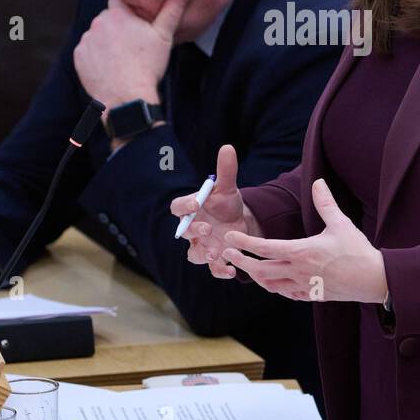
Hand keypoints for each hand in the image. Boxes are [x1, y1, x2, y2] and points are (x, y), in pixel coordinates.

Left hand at [73, 0, 191, 109]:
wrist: (126, 97)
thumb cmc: (147, 66)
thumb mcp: (163, 37)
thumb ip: (172, 11)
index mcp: (117, 14)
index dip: (125, 7)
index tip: (133, 18)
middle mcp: (98, 24)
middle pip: (106, 18)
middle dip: (116, 26)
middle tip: (131, 42)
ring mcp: (86, 41)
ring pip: (96, 34)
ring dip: (105, 40)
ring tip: (120, 57)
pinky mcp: (78, 57)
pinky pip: (87, 51)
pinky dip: (95, 56)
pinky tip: (109, 66)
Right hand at [170, 144, 259, 279]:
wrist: (241, 222)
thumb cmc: (227, 204)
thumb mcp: (228, 187)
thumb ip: (226, 170)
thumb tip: (227, 147)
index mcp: (192, 209)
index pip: (178, 208)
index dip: (184, 206)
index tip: (196, 203)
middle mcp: (193, 229)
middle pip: (185, 233)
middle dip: (194, 232)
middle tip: (207, 228)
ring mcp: (203, 245)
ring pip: (194, 255)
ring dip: (203, 254)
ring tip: (216, 252)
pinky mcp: (215, 259)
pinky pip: (212, 269)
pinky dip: (220, 271)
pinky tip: (233, 270)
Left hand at [220, 178, 386, 303]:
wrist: (374, 280)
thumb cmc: (358, 251)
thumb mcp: (341, 223)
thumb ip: (325, 203)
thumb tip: (317, 182)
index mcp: (302, 252)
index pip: (265, 248)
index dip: (245, 243)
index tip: (231, 238)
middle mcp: (298, 271)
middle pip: (261, 270)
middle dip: (242, 262)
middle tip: (227, 255)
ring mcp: (304, 286)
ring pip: (271, 285)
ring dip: (257, 277)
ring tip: (247, 268)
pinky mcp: (312, 295)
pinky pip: (287, 293)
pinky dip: (276, 287)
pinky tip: (273, 282)